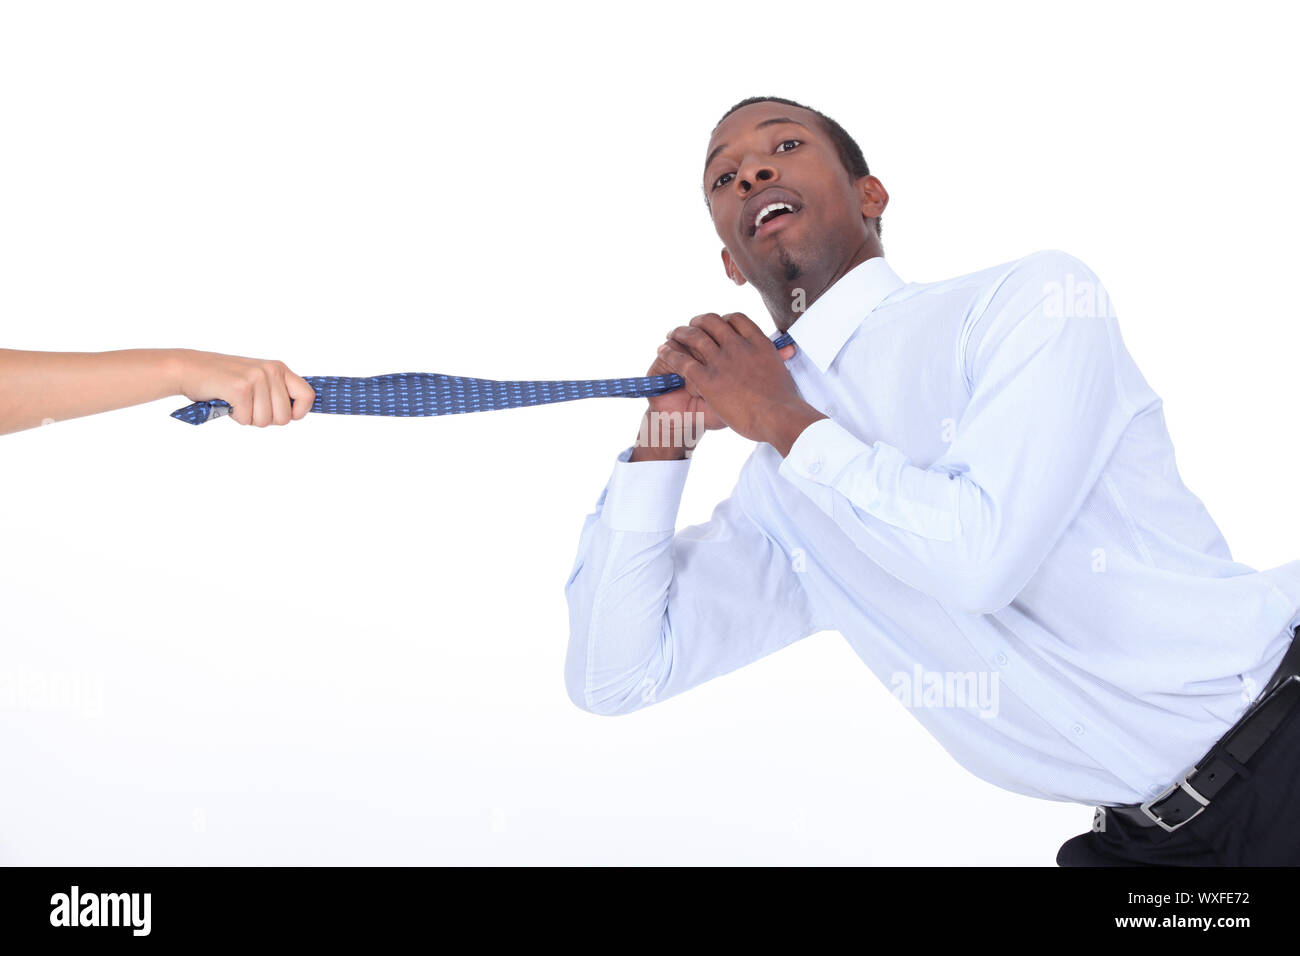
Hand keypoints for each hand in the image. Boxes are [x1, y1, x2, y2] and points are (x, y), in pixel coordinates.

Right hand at [173, 349, 314, 426]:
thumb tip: (296, 414)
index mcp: (279, 369)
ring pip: (266, 421)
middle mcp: (272, 371)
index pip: (308, 396)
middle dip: (265, 420)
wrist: (189, 369)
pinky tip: (228, 403)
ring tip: (237, 403)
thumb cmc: (223, 380)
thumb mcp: (257, 380)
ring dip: (249, 419)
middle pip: (284, 417)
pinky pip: (247, 419)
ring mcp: (256, 378)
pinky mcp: (240, 388)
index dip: (298, 413)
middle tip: (249, 407)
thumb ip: (277, 392)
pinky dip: (236, 418)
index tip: (283, 415)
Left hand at [656, 312, 821, 454]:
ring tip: (672, 334)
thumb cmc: (784, 402)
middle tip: (691, 325)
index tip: (719, 323)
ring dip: (680, 333)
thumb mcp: (783, 372)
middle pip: (712, 322)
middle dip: (699, 322)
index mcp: (757, 342)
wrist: (778, 417)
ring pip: (694, 337)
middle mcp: (738, 346)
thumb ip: (778, 358)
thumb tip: (787, 351)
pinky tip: (663, 351)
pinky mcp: (707, 379)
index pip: (736, 319)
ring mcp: (721, 361)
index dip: (724, 319)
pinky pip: (682, 361)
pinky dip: (670, 354)